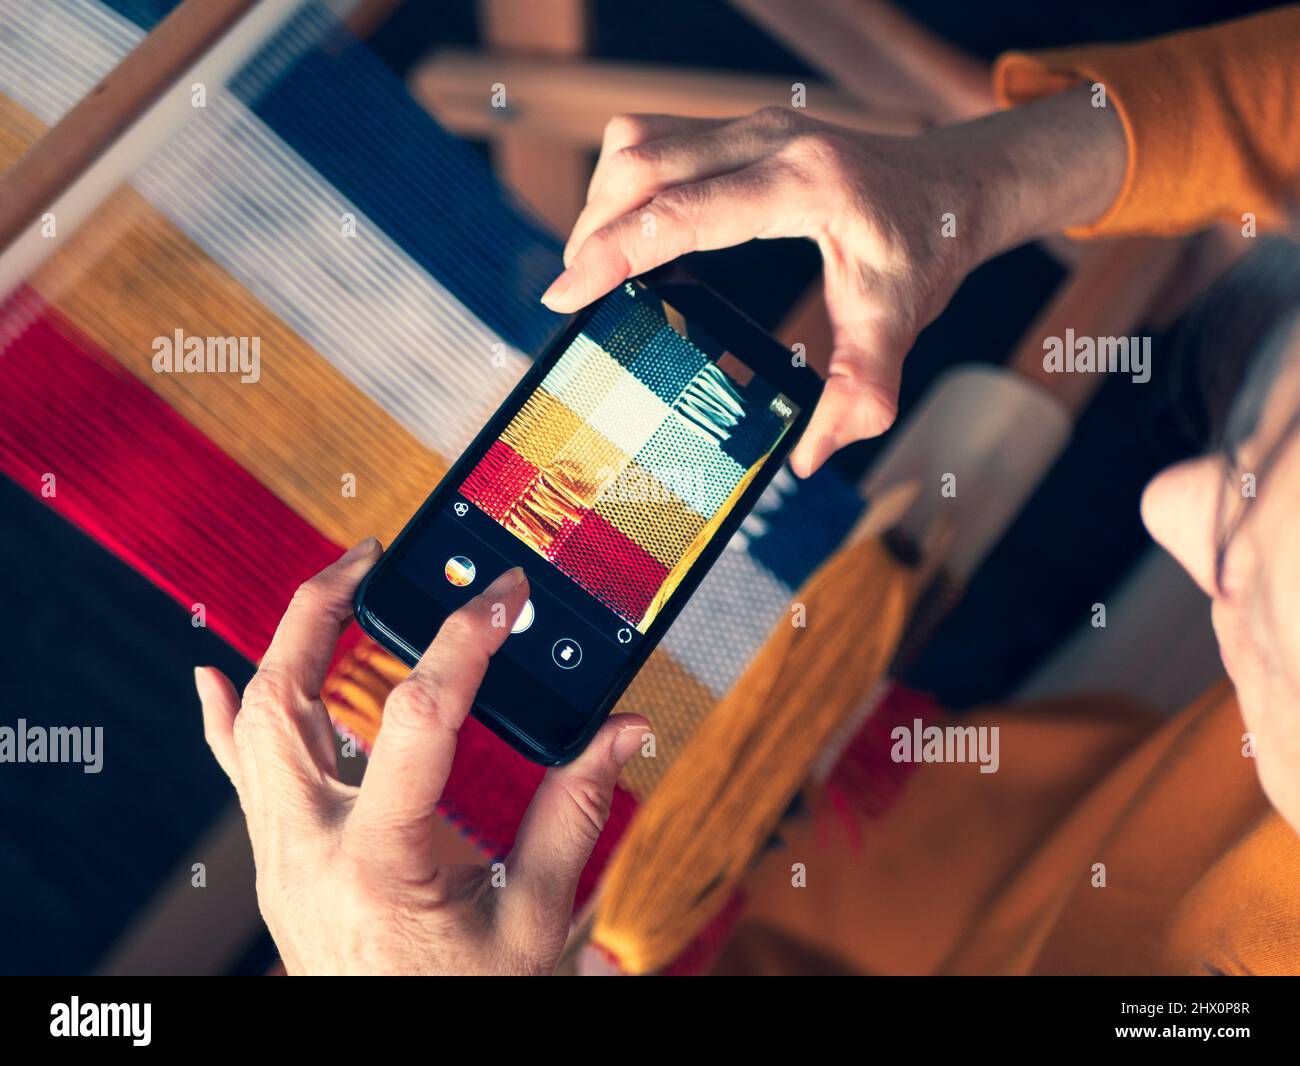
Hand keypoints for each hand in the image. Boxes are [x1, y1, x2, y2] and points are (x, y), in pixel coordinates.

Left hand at [195, 538, 648, 974]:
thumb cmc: (468, 1007)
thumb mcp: (533, 917)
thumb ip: (575, 812)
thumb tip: (623, 731)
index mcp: (377, 861)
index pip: (415, 715)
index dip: (466, 640)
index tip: (504, 596)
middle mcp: (306, 852)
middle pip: (285, 699)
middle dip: (325, 611)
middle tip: (375, 558)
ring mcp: (278, 860)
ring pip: (254, 729)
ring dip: (288, 649)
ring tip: (334, 593)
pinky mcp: (278, 865)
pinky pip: (236, 779)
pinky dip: (225, 719)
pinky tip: (210, 675)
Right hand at [543, 89, 1124, 474]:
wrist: (954, 183)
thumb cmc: (927, 246)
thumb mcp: (900, 321)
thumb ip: (862, 389)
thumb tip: (811, 459)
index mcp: (804, 183)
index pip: (681, 209)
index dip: (612, 251)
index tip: (564, 293)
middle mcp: (769, 139)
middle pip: (641, 163)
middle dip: (593, 229)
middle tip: (576, 295)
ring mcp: (751, 125)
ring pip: (639, 143)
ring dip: (603, 202)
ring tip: (598, 267)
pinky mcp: (739, 128)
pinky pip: (656, 139)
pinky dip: (627, 186)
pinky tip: (632, 233)